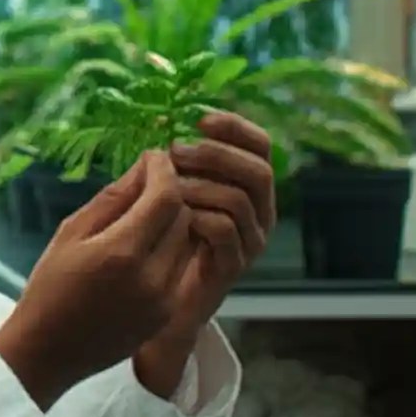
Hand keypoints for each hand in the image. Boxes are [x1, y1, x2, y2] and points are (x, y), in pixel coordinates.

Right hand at [0, 151, 192, 410]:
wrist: (48, 351)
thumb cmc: (49, 285)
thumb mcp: (70, 233)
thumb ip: (112, 199)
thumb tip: (144, 167)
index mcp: (121, 253)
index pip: (165, 198)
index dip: (164, 171)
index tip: (153, 156)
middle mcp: (151, 277)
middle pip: (184, 217)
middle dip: (172, 191)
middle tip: (154, 176)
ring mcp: (164, 299)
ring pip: (189, 241)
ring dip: (176, 218)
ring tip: (152, 206)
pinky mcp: (168, 313)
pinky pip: (182, 265)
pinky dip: (173, 245)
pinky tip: (151, 238)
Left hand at [134, 112, 276, 392]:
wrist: (155, 297)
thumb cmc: (159, 234)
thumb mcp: (167, 189)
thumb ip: (176, 160)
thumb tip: (164, 122)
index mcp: (246, 185)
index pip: (260, 145)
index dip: (236, 127)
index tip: (199, 118)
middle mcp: (258, 211)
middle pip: (258, 170)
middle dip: (216, 155)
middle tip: (176, 152)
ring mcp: (250, 241)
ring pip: (239, 200)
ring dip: (201, 186)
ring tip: (167, 188)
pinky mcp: (233, 267)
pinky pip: (226, 233)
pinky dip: (200, 218)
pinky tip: (177, 218)